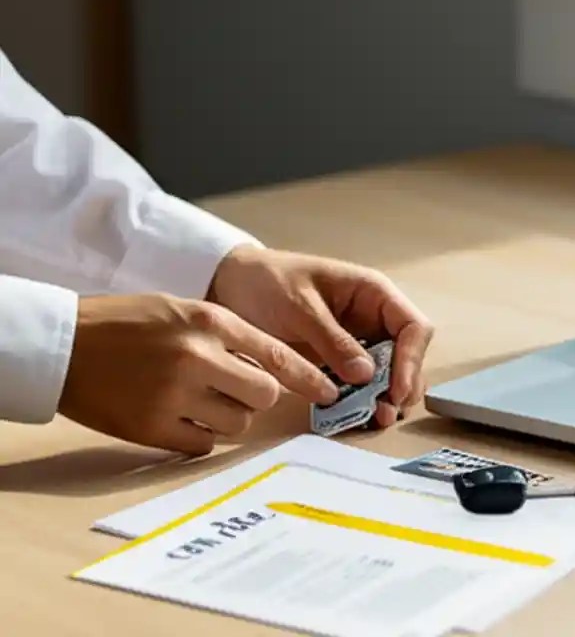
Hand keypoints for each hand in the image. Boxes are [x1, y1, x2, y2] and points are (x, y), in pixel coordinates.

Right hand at [59, 294, 337, 454]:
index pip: (277, 355)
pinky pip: (203, 444)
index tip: (330, 392)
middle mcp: (198, 357)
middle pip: (264, 395)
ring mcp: (175, 394)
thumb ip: (227, 335)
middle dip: (257, 398)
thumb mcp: (182, 310)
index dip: (308, 378)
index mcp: (210, 322)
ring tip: (196, 399)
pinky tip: (175, 417)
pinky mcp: (153, 426)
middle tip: (233, 391)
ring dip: (227, 416)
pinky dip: (197, 435)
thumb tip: (271, 369)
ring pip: (238, 422)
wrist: (64, 344)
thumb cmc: (126, 324)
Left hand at [207, 246, 432, 427]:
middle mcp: (373, 317)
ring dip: (386, 397)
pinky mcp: (338, 360)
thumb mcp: (299, 307)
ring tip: (376, 420)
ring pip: (388, 372)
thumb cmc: (267, 281)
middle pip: (406, 354)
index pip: (413, 327)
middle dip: (402, 384)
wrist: (230, 284)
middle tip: (387, 412)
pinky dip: (361, 400)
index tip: (395, 388)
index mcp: (373, 293)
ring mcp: (358, 340)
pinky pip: (360, 383)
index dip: (411, 359)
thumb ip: (333, 340)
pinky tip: (356, 416)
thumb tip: (367, 374)